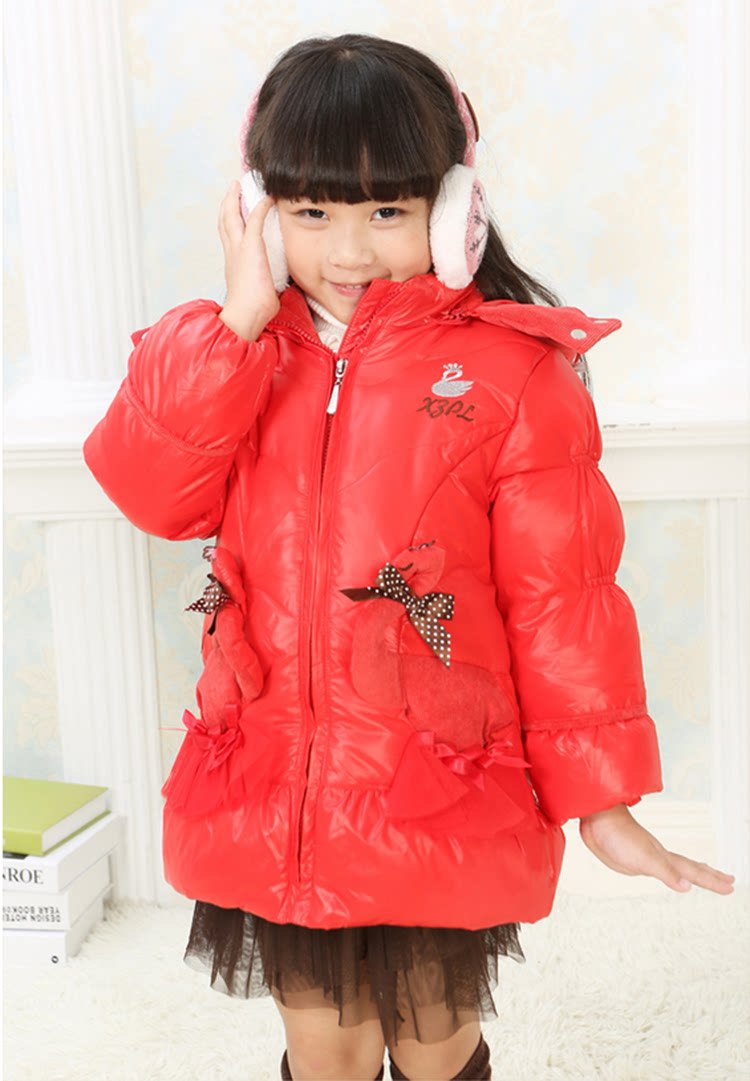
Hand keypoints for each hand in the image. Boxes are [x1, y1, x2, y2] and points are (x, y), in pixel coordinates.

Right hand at [217, 182, 279, 339]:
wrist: (246, 315)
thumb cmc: (253, 313)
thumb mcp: (259, 295)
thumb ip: (265, 288)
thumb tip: (276, 294)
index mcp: (233, 264)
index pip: (229, 237)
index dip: (230, 222)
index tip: (234, 211)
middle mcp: (232, 253)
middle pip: (224, 221)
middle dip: (228, 203)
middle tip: (233, 188)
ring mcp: (239, 249)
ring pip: (232, 216)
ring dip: (237, 198)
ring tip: (242, 185)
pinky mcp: (251, 247)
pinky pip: (255, 219)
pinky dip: (260, 206)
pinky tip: (267, 197)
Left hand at [579, 803, 734, 894]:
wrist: (597, 819)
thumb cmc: (619, 836)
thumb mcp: (643, 858)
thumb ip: (665, 872)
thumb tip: (687, 888)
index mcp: (664, 858)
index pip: (694, 872)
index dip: (712, 881)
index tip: (731, 886)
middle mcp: (659, 856)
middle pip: (690, 867)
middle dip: (709, 875)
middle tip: (728, 881)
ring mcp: (647, 856)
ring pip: (675, 865)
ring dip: (691, 871)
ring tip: (702, 874)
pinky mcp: (633, 857)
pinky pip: (659, 866)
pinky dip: (668, 870)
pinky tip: (663, 870)